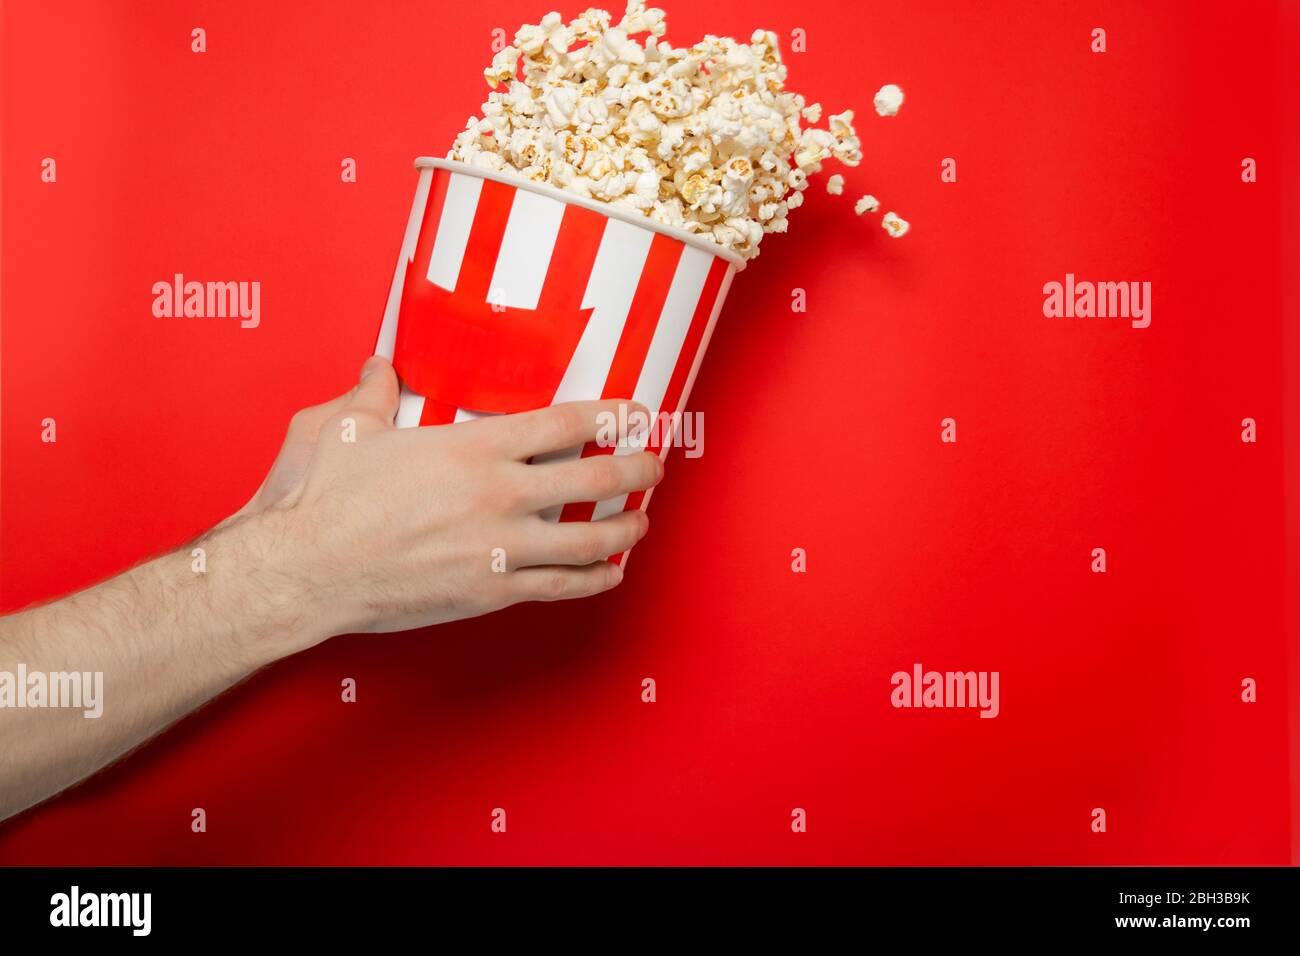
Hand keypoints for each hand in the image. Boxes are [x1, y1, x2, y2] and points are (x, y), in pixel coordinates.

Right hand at [247, 356, 662, 651]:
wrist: (308, 570)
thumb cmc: (325, 500)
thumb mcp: (345, 428)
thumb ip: (373, 393)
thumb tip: (378, 367)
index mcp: (474, 447)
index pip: (567, 424)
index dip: (612, 417)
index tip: (637, 413)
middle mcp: (500, 494)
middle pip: (596, 479)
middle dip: (638, 469)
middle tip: (655, 464)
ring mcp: (502, 547)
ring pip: (591, 539)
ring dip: (627, 527)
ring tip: (642, 520)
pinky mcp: (493, 590)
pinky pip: (562, 586)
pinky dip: (596, 578)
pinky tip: (612, 571)